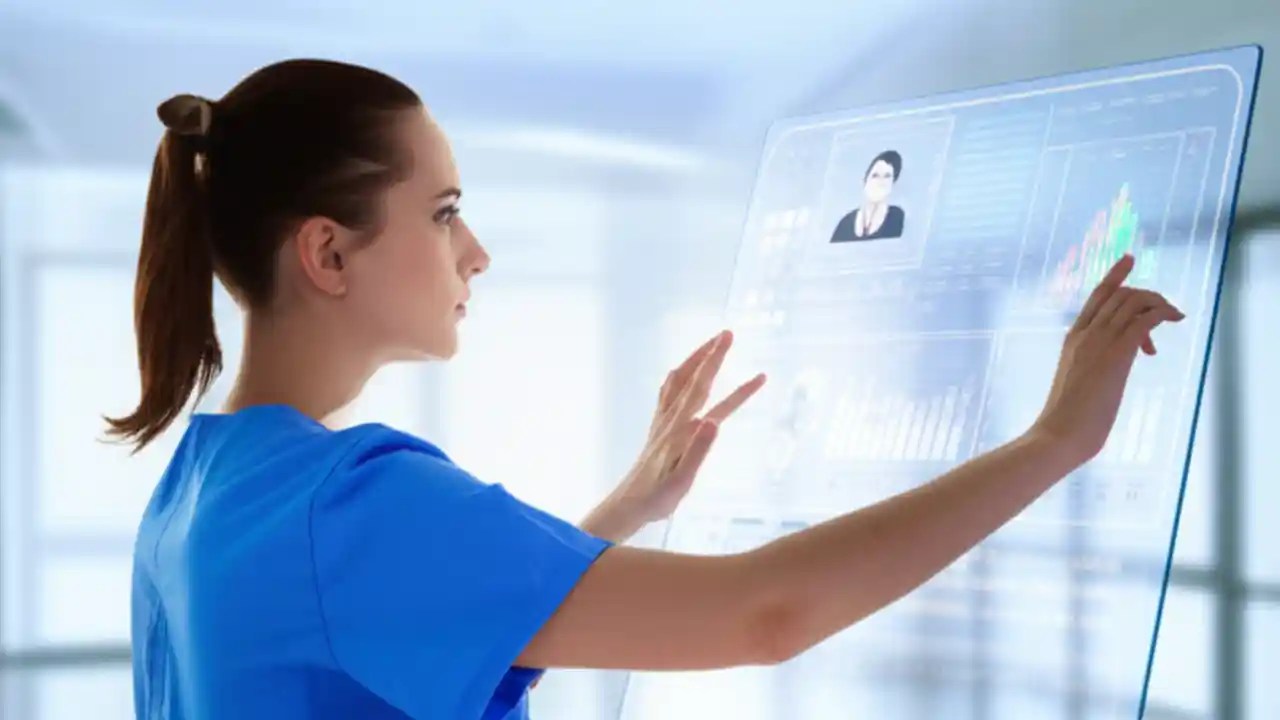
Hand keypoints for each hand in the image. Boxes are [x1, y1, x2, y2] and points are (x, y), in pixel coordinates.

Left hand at [622, 330, 766, 523]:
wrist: (627, 504)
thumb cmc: (657, 498)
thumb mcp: (682, 481)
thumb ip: (698, 451)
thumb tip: (714, 421)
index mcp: (679, 429)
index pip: (703, 390)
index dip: (719, 367)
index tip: (739, 352)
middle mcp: (669, 419)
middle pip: (692, 378)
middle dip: (711, 354)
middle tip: (728, 333)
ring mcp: (661, 421)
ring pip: (678, 381)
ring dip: (695, 360)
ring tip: (711, 345)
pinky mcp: (658, 428)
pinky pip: (668, 392)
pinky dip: (679, 376)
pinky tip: (682, 374)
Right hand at [1030, 254, 1184, 462]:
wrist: (1058, 434)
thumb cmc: (1066, 421)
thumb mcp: (1078, 385)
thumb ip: (1091, 371)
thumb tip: (1105, 378)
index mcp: (1072, 339)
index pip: (1096, 297)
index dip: (1115, 276)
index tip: (1129, 260)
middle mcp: (1085, 334)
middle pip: (1119, 294)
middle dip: (1147, 294)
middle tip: (1167, 312)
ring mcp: (1099, 342)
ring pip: (1133, 301)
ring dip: (1160, 302)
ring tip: (1175, 316)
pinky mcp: (1116, 354)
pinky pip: (1144, 318)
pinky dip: (1162, 312)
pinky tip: (1174, 318)